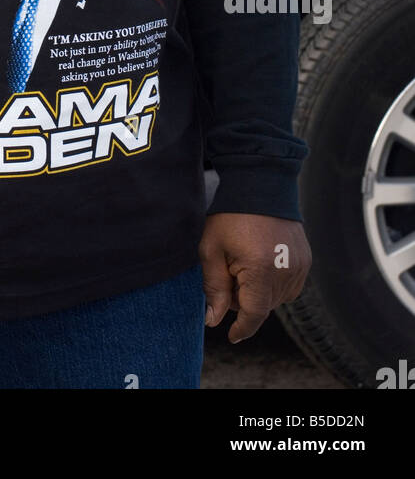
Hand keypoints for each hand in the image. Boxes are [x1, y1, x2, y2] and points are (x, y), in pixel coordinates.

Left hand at [199, 212, 311, 342]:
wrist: (259, 183)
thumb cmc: (230, 216)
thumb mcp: (212, 250)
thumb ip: (214, 288)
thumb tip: (214, 320)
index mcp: (260, 269)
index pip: (254, 314)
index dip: (242, 329)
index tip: (231, 335)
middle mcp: (286, 271)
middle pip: (264, 306)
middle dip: (244, 299)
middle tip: (230, 271)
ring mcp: (300, 266)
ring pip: (278, 299)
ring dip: (260, 292)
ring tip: (245, 263)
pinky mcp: (306, 260)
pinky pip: (290, 286)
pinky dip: (274, 283)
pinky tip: (260, 261)